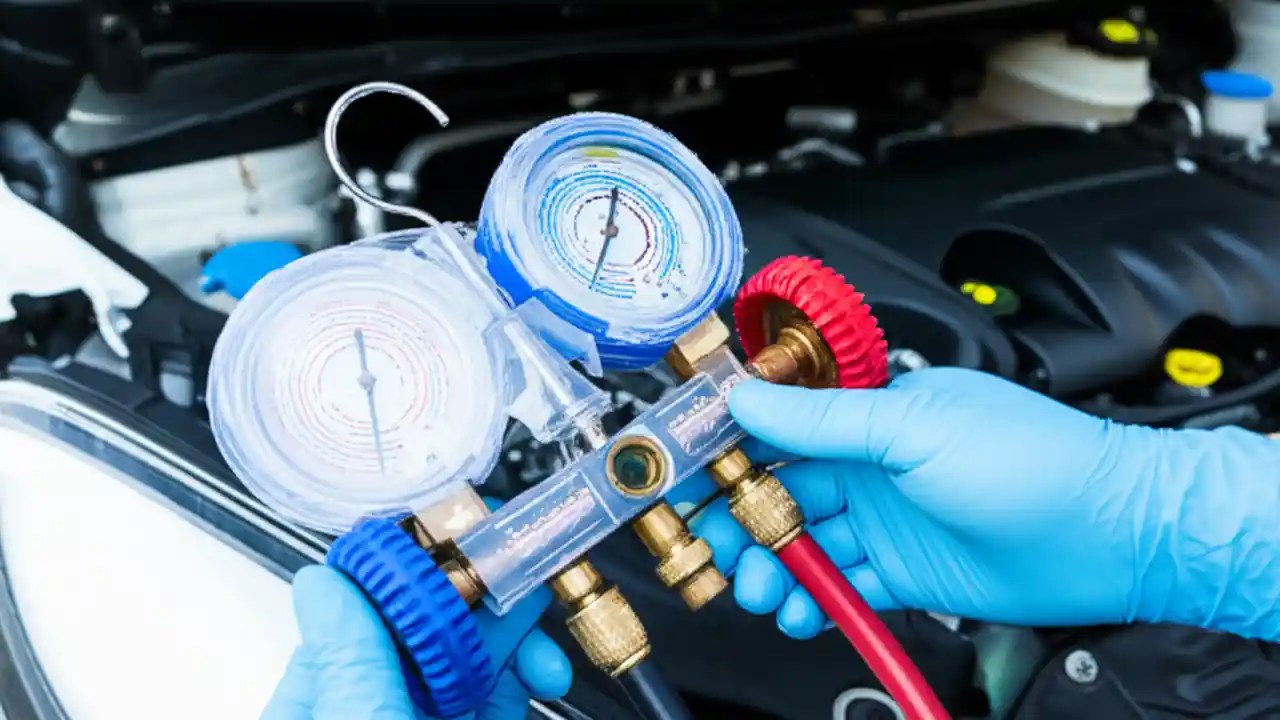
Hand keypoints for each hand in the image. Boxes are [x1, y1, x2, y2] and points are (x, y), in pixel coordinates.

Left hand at [262, 565, 570, 719]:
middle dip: (479, 591)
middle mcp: (374, 706)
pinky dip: (532, 669)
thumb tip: (323, 581)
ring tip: (540, 614)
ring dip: (515, 628)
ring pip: (472, 654)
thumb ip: (347, 658)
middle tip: (515, 562)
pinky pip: (503, 690)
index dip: (410, 562)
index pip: (360, 607)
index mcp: (321, 703)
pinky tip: (545, 669)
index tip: (453, 528)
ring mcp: (425, 719)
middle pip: (426, 625)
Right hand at [696, 368, 1279, 640]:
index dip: (732, 453)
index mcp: (872, 415)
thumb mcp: (913, 426)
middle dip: (744, 522)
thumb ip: (823, 421)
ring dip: (774, 567)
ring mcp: (889, 521)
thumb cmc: (1030, 458)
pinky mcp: (907, 572)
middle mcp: (874, 466)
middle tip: (719, 548)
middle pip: (784, 494)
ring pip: (807, 545)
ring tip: (758, 589)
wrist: (1110, 531)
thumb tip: (749, 396)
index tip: (691, 478)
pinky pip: (843, 587)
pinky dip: (814, 602)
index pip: (781, 428)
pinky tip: (799, 611)